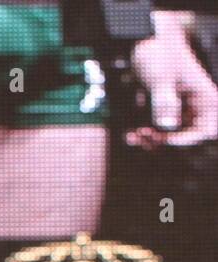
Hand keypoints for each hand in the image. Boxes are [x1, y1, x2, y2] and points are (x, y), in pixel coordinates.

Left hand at [127, 11, 217, 148]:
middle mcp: (193, 108)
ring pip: (168, 138)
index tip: (166, 139)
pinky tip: (130, 135)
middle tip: (145, 136)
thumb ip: (164, 100)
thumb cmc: (158, 53)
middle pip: (185, 138)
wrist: (142, 43)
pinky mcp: (161, 114)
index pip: (207, 129)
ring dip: (151, 142)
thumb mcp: (160, 76)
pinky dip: (143, 136)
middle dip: (164, 142)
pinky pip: (155, 132)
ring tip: (134, 136)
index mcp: (204, 97)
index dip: (188, 139)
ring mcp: (177, 112)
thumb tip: (167, 125)